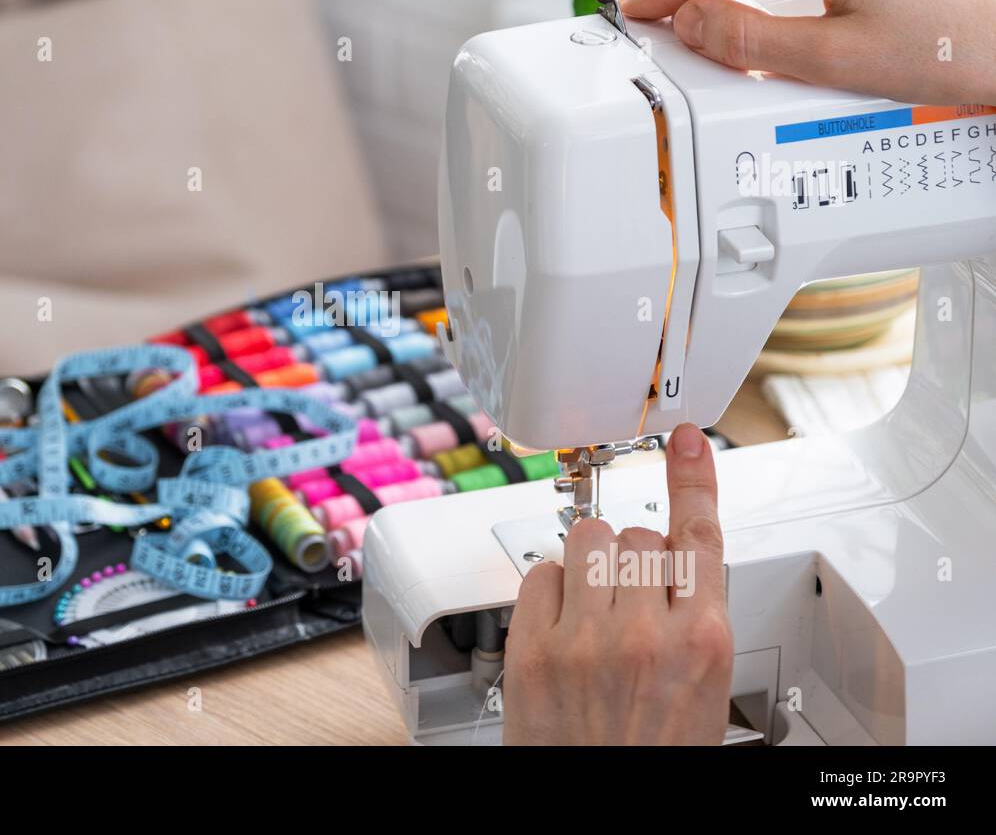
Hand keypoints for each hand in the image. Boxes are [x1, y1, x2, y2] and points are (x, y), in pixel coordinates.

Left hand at [502, 424, 731, 744]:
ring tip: (591, 612)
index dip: (694, 477)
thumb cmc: (652, 756)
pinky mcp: (533, 650)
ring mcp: (585, 639)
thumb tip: (671, 570)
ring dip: (590, 565)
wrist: (600, 808)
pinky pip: (540, 574)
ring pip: (588, 542)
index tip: (684, 439)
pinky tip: (559, 624)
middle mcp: (646, 635)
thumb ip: (692, 622)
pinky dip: (549, 589)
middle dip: (632, 559)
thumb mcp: (703, 693)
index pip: (701, 537)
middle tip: (626, 604)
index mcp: (704, 644)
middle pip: (637, 536)